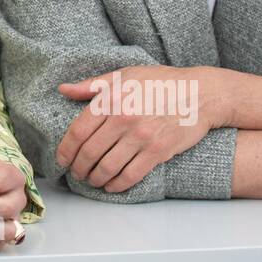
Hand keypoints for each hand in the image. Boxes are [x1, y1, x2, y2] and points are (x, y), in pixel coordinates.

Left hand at [57, 65, 228, 192]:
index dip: (65, 150)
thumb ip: (92, 85)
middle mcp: (123, 118)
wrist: (199, 92)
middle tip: (76, 174)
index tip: (62, 160)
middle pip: (89, 152)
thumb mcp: (124, 75)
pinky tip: (111, 186)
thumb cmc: (160, 81)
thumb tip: (63, 89)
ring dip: (95, 178)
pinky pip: (131, 175)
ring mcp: (141, 136)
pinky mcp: (158, 151)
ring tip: (91, 180)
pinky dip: (117, 185)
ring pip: (107, 167)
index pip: (78, 131)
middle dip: (78, 168)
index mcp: (111, 99)